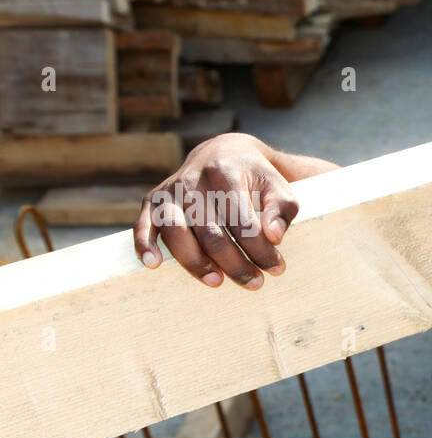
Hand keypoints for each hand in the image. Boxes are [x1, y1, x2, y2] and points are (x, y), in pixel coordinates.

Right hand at [133, 133, 303, 288]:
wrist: (223, 154)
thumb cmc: (255, 178)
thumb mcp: (278, 187)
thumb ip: (281, 210)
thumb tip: (273, 236)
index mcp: (225, 172)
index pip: (242, 221)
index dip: (260, 250)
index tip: (277, 268)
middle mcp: (193, 180)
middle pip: (210, 232)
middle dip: (234, 263)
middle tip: (255, 283)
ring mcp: (171, 190)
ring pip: (177, 232)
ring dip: (195, 262)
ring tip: (217, 281)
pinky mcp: (154, 200)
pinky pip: (144, 224)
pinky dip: (144, 244)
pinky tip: (153, 264)